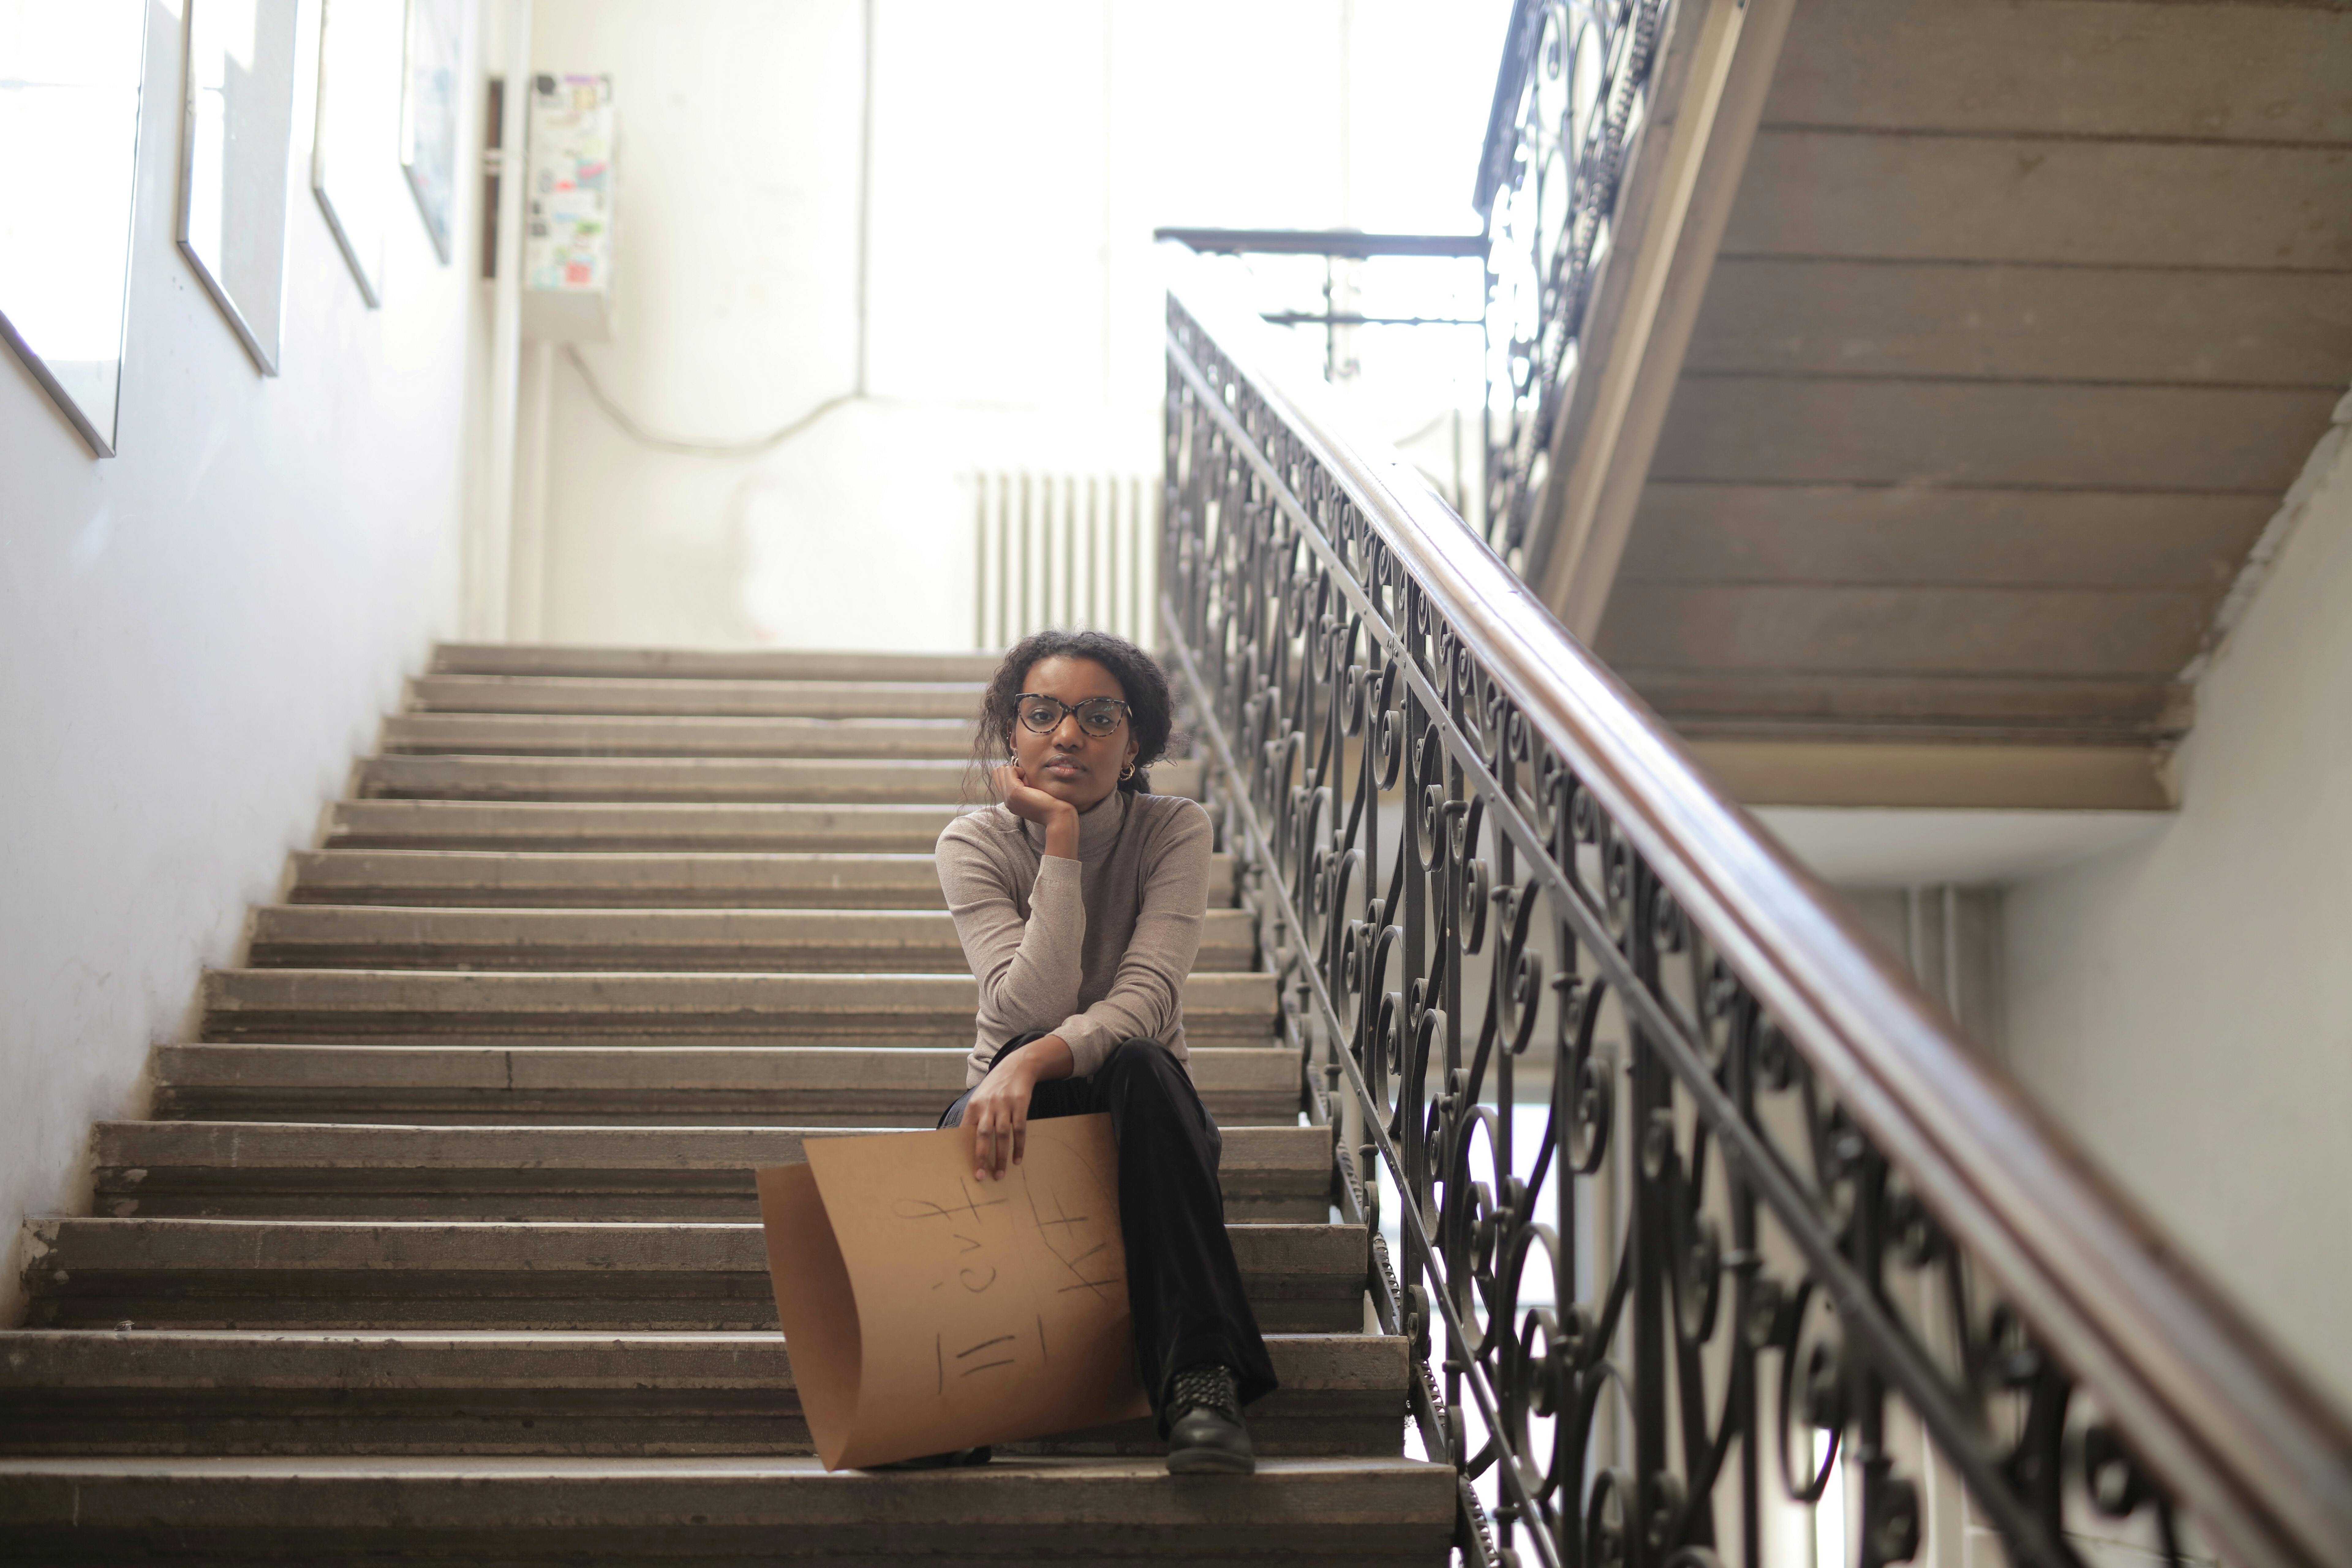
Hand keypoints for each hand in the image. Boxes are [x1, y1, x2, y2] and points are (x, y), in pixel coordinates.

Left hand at [966, 1054, 1038, 1180]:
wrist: (1017, 1065)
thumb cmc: (996, 1087)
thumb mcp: (981, 1097)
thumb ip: (975, 1117)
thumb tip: (967, 1141)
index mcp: (974, 1105)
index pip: (967, 1131)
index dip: (966, 1149)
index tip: (966, 1165)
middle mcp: (988, 1105)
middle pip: (983, 1134)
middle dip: (981, 1156)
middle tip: (981, 1176)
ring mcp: (1004, 1104)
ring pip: (1002, 1135)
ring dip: (1001, 1156)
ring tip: (1000, 1174)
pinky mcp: (1020, 1104)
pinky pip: (1019, 1129)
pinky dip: (1019, 1146)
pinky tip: (1018, 1159)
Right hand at [992, 763, 1077, 858]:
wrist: (1057, 817)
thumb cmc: (1051, 805)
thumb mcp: (1033, 794)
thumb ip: (1024, 786)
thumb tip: (1019, 771)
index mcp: (1010, 801)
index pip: (999, 778)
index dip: (1012, 773)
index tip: (1026, 781)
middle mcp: (1006, 800)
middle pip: (998, 773)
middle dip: (1012, 770)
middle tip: (1027, 781)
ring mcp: (1008, 797)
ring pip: (1001, 770)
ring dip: (1016, 770)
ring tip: (1029, 782)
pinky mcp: (1014, 792)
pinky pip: (1009, 770)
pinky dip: (1020, 770)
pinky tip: (1030, 782)